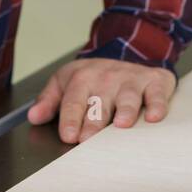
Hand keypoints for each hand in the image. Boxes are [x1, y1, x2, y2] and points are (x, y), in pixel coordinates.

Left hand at [27, 57, 176, 142]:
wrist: (127, 51)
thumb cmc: (94, 77)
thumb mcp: (66, 81)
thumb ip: (49, 100)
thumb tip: (34, 117)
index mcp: (82, 78)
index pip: (73, 100)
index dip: (70, 118)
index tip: (68, 135)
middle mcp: (107, 78)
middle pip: (99, 103)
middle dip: (93, 122)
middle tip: (88, 139)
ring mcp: (131, 80)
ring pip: (127, 98)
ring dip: (125, 110)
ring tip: (121, 125)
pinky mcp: (154, 82)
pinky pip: (156, 94)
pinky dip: (157, 105)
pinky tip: (153, 117)